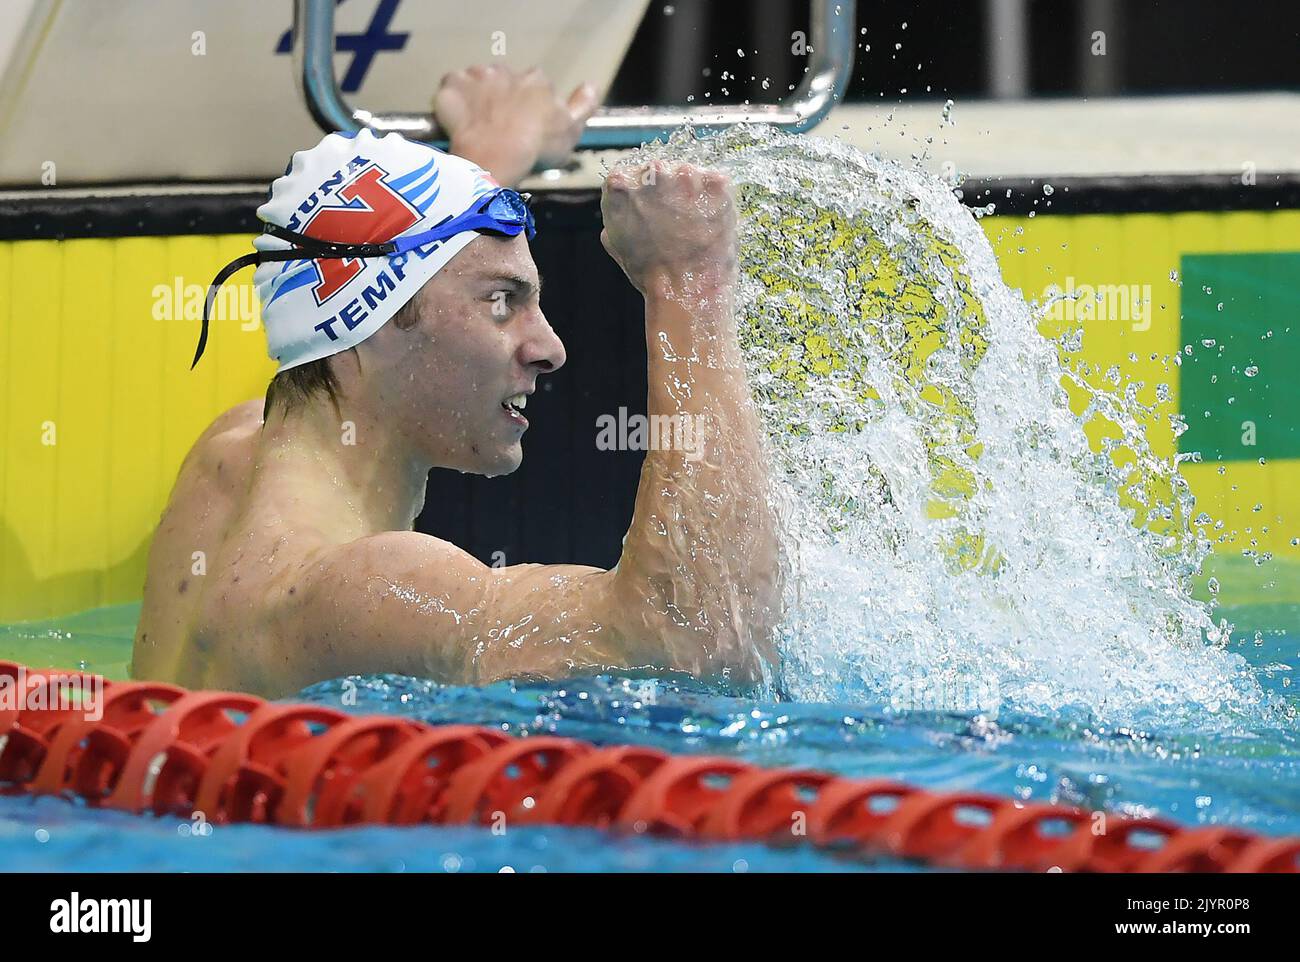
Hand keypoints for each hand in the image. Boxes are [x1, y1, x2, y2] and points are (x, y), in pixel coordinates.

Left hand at [435, 64, 597, 185]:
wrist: (496, 157)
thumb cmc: (536, 148)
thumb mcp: (571, 131)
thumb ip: (583, 105)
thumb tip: (593, 84)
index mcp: (536, 81)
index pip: (533, 86)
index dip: (528, 106)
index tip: (525, 126)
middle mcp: (507, 71)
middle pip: (503, 81)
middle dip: (501, 98)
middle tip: (499, 128)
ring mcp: (477, 77)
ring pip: (476, 82)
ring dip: (476, 97)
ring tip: (477, 126)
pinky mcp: (453, 86)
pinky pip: (450, 88)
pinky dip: (452, 101)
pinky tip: (458, 121)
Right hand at [600, 161, 736, 295]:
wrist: (685, 291)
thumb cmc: (650, 273)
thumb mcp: (616, 241)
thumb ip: (617, 212)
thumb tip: (623, 202)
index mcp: (621, 183)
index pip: (635, 173)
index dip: (648, 193)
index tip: (655, 209)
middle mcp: (652, 171)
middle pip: (664, 169)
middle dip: (671, 190)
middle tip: (677, 221)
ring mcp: (686, 174)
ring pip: (691, 174)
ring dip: (695, 194)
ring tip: (695, 226)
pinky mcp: (716, 182)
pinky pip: (717, 183)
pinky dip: (716, 199)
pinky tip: (710, 222)